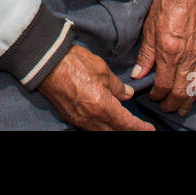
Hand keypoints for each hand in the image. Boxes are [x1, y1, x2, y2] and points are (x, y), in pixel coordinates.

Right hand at [39, 44, 154, 130]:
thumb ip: (117, 86)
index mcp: (102, 105)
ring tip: (125, 126)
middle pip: (115, 132)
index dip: (140, 128)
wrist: (45, 62)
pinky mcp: (70, 117)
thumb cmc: (74, 62)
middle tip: (141, 129)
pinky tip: (107, 122)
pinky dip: (102, 128)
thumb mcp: (102, 69)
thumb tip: (127, 95)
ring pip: (102, 132)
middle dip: (129, 131)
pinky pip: (90, 128)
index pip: (126, 123)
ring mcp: (78, 120)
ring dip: (115, 130)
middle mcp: (90, 118)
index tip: (150, 130)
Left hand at [131, 0, 195, 116]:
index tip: (153, 96)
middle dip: (172, 103)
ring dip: (188, 101)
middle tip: (166, 107)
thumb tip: (138, 74)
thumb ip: (146, 54)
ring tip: (181, 108)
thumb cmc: (167, 4)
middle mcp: (187, 55)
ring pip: (195, 86)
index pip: (164, 84)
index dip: (157, 94)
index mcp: (169, 50)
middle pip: (181, 91)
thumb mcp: (149, 27)